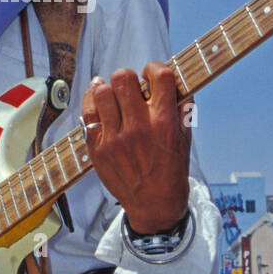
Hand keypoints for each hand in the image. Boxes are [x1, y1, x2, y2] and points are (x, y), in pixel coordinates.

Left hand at [80, 63, 189, 233]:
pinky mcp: (98, 148)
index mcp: (164, 123)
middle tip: (130, 87)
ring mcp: (115, 138)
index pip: (159, 76)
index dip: (154, 68)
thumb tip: (172, 83)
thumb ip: (181, 109)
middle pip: (123, 78)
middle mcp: (139, 127)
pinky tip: (97, 98)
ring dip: (108, 88)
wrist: (154, 205)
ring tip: (112, 93)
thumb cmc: (171, 170)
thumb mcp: (184, 138)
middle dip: (128, 78)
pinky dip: (91, 101)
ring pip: (101, 92)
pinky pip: (87, 114)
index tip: (151, 74)